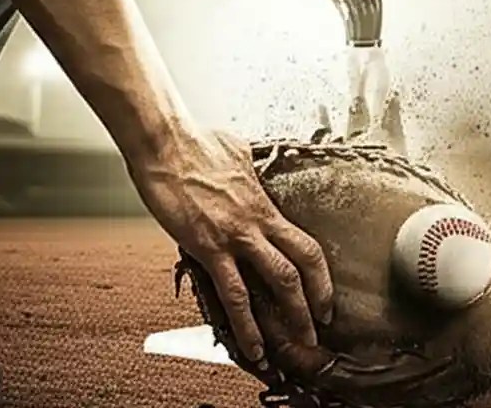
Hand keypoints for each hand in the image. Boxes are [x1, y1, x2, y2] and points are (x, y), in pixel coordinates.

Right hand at [132, 129, 333, 365]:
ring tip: (298, 347)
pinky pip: (233, 293)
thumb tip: (246, 168)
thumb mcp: (235, 153)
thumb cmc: (195, 143)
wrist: (165, 143)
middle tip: (320, 331)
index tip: (325, 298)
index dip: (321, 277)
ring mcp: (235, 236)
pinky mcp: (208, 246)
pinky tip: (251, 347)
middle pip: (300, 268)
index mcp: (264, 205)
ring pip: (277, 283)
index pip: (306, 246)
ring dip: (290, 319)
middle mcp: (257, 223)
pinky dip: (245, 325)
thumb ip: (246, 171)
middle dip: (314, 305)